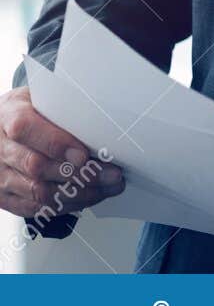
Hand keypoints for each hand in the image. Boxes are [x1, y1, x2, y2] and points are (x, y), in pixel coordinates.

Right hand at [0, 86, 124, 220]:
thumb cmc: (27, 111)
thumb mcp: (39, 97)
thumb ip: (62, 104)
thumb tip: (99, 111)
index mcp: (8, 116)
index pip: (26, 130)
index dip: (56, 144)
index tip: (84, 154)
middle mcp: (0, 148)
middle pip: (37, 167)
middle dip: (81, 174)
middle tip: (111, 174)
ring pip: (39, 192)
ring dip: (80, 193)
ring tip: (108, 187)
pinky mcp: (3, 197)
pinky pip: (35, 208)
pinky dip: (66, 205)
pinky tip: (88, 197)